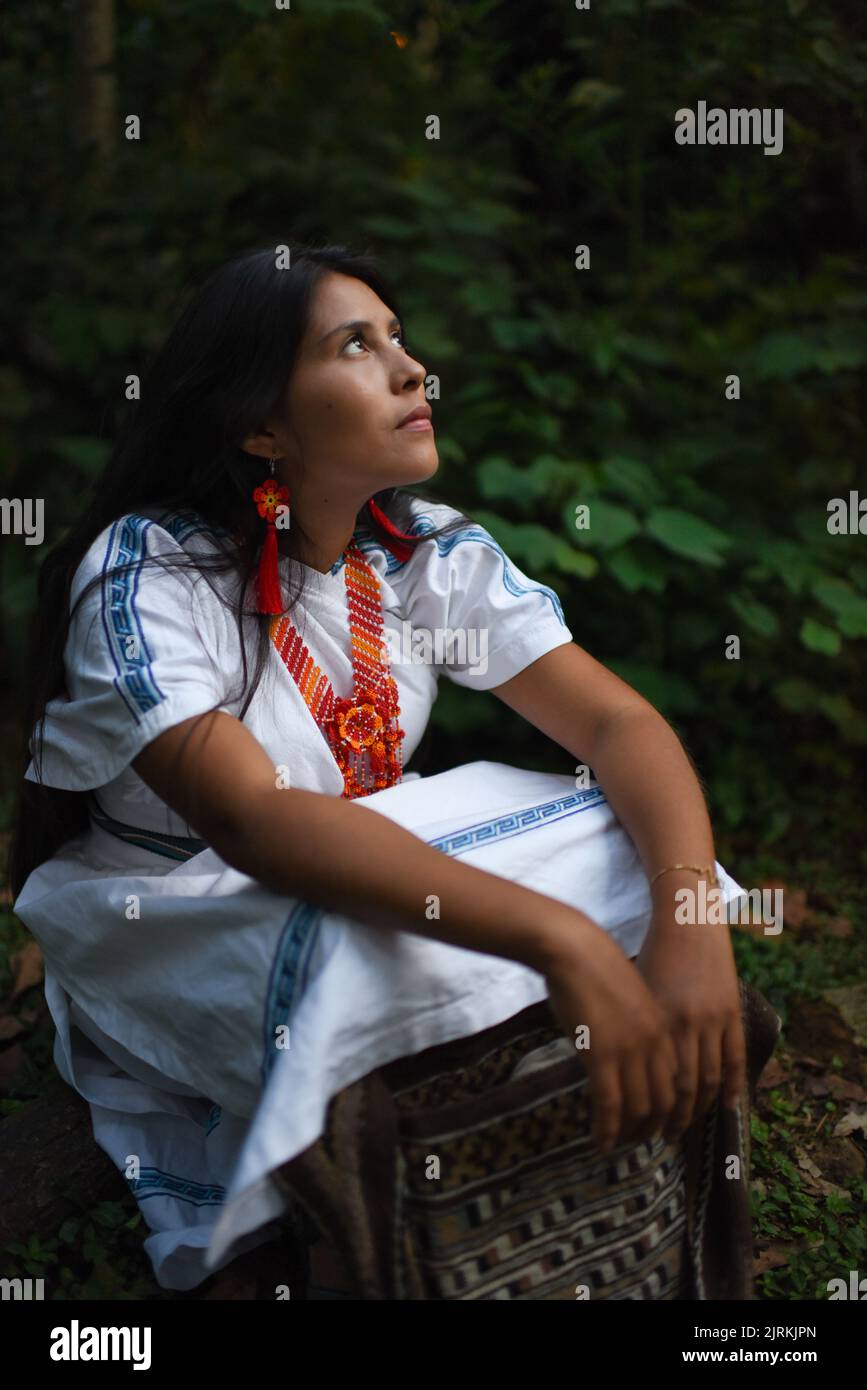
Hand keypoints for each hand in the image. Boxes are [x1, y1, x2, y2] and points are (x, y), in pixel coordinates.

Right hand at [542, 917, 680, 1152]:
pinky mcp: (602, 1056)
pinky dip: (607, 1130)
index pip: (679, 1081)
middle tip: (642, 1142)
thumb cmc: (593, 967)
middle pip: (666, 1101)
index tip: (662, 1123)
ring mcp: (630, 1051)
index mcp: (664, 1028)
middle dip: (656, 1128)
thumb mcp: (627, 1000)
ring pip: (640, 1109)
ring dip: (631, 1134)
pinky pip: (610, 1105)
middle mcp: (655, 1044)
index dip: (673, 1109)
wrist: (575, 949)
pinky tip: (601, 1143)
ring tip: (619, 1146)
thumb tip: (627, 1053)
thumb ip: (634, 1029)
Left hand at [634, 904, 746, 1140]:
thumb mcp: (632, 992)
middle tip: (657, 1139)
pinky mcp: (731, 1012)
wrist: (686, 920)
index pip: (647, 1081)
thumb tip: (613, 1071)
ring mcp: (711, 1019)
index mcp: (652, 1019)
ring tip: (683, 1129)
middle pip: (679, 1088)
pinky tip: (725, 1107)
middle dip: (667, 1120)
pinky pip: (734, 1058)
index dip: (637, 1112)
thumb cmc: (650, 954)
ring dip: (697, 1110)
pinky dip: (731, 1086)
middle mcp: (682, 1024)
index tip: (626, 1131)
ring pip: (707, 1079)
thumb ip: (628, 1028)